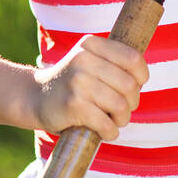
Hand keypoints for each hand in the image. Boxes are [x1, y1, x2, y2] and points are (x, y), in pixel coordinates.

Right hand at [31, 34, 149, 141]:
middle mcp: (83, 58)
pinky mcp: (73, 104)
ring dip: (122, 120)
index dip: (141, 77)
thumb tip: (142, 78)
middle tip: (121, 110)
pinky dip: (110, 133)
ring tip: (114, 122)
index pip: (134, 59)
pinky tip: (105, 132)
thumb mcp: (89, 61)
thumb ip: (113, 63)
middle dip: (132, 103)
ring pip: (120, 105)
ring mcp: (77, 81)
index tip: (135, 87)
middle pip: (129, 85)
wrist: (35, 97)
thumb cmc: (72, 83)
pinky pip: (105, 123)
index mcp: (91, 44)